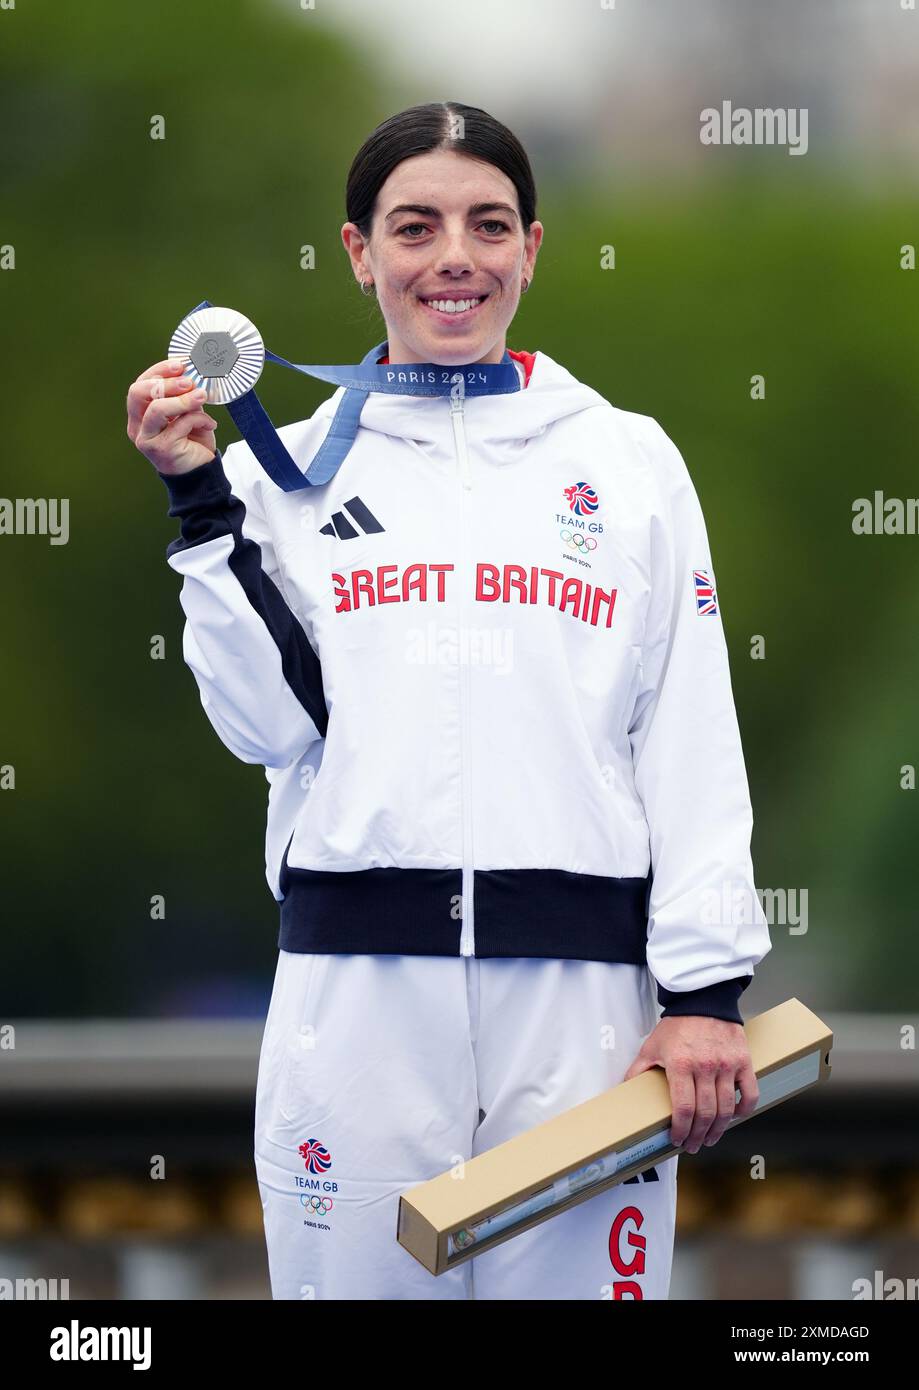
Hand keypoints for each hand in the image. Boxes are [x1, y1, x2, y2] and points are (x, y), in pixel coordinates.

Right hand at [126, 358, 217, 475]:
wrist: (201, 472)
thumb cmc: (192, 441)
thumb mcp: (187, 413)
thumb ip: (183, 396)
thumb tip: (191, 374)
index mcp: (139, 415)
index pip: (140, 385)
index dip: (158, 371)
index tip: (180, 365)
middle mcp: (137, 427)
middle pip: (138, 393)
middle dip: (165, 382)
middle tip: (189, 381)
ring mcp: (146, 439)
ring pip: (157, 409)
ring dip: (182, 400)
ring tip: (202, 396)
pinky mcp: (161, 449)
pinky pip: (180, 425)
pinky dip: (199, 420)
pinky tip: (210, 425)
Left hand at [623, 1015, 758, 1152]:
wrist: (704, 1000)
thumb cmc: (677, 1025)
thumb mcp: (651, 1046)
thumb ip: (638, 1070)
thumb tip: (624, 1091)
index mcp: (680, 1064)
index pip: (683, 1108)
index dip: (680, 1129)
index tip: (677, 1139)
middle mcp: (705, 1067)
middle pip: (705, 1114)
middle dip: (697, 1135)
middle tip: (692, 1144)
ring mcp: (727, 1065)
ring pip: (726, 1109)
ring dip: (718, 1129)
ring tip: (710, 1138)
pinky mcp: (743, 1061)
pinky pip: (749, 1093)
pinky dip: (744, 1110)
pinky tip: (735, 1117)